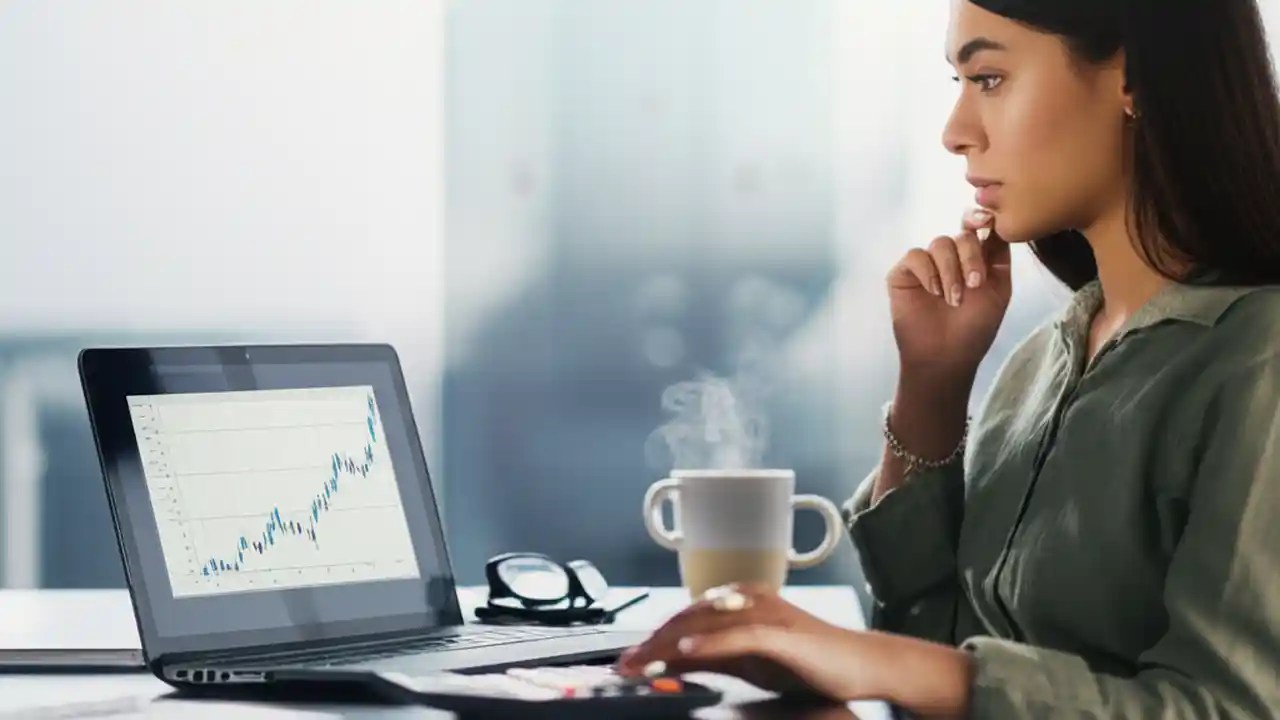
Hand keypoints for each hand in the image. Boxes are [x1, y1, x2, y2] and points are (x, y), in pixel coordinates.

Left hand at [616, 584, 880, 700]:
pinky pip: (737, 635)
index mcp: (736, 601)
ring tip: (641, 664)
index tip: (625, 663)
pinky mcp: (780, 631)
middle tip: (622, 667)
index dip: (651, 641)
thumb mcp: (749, 662)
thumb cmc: (807, 661)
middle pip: (686, 620)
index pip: (683, 620)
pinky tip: (685, 653)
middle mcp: (745, 599)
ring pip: (703, 626)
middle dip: (650, 645)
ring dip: (667, 646)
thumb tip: (671, 665)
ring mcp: (763, 612)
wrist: (860, 664)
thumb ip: (713, 658)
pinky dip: (708, 644)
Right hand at [888, 208, 1012, 379]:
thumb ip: (999, 256)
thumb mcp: (999, 289)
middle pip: (963, 235)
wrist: (946, 356)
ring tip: (952, 299)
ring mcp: (927, 264)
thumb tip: (997, 222)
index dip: (981, 218)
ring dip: (950, 270)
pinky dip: (928, 271)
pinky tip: (934, 292)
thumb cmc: (975, 328)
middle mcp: (951, 258)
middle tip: (975, 285)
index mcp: (976, 259)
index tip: (986, 220)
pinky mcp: (904, 273)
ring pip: (940, 243)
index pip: (978, 228)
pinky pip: (916, 256)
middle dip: (971, 257)